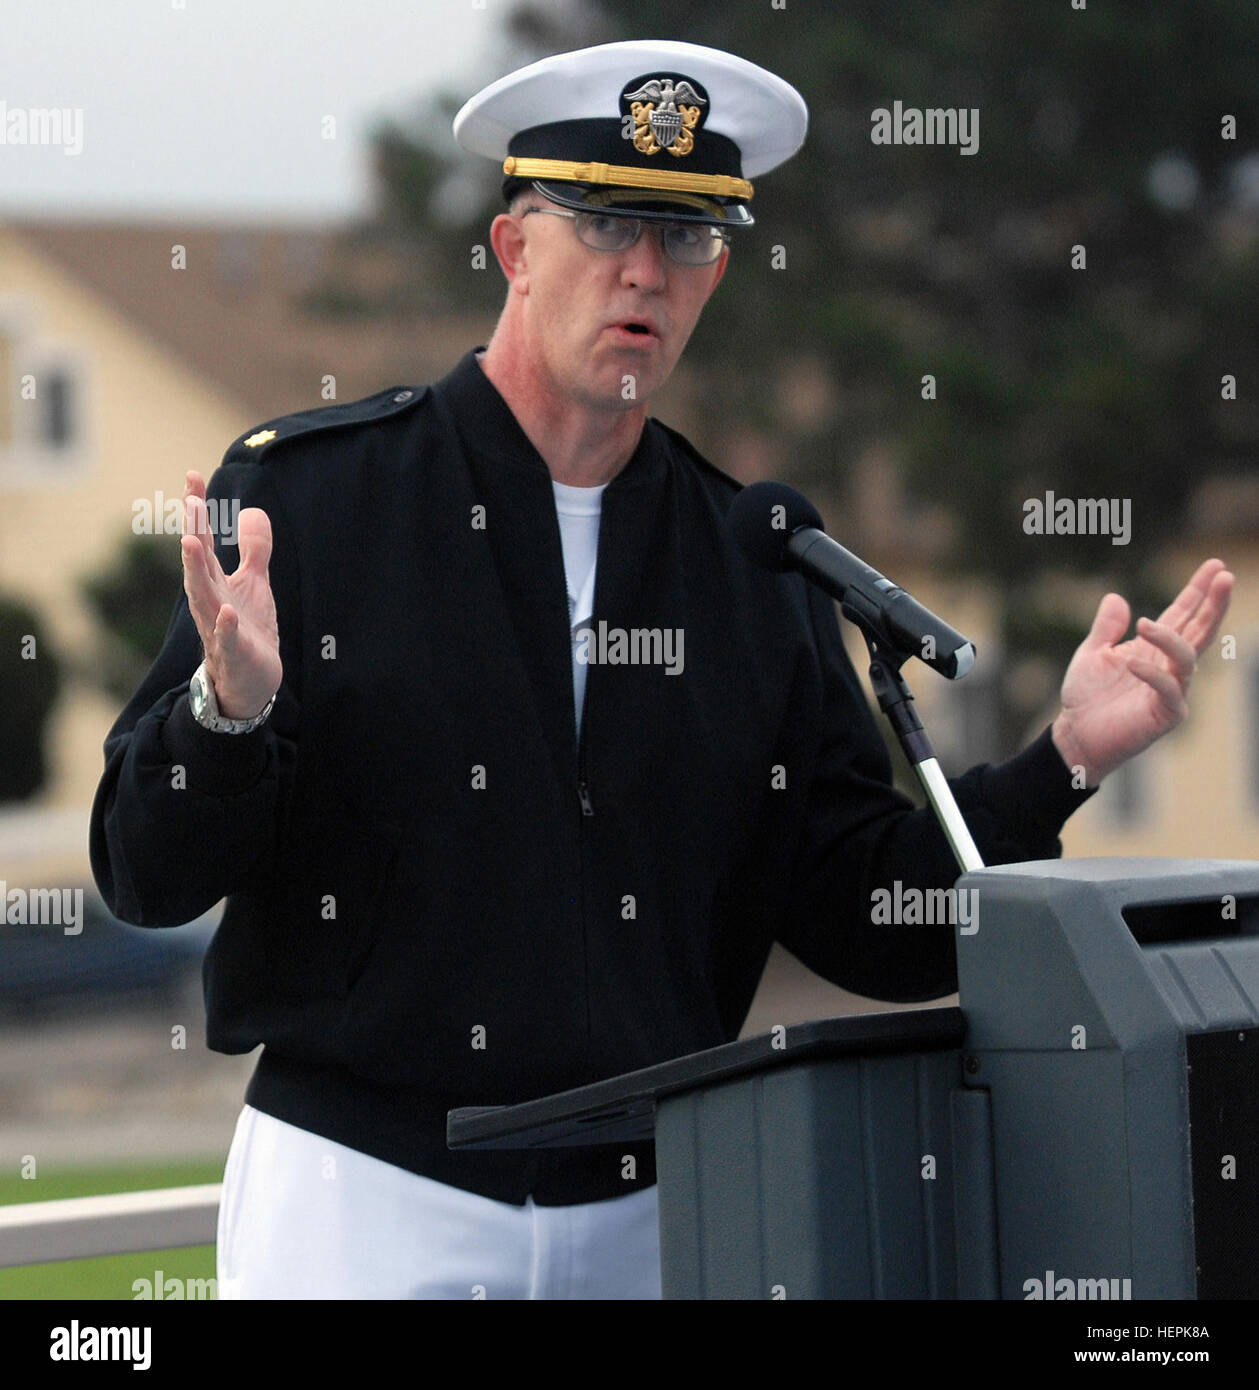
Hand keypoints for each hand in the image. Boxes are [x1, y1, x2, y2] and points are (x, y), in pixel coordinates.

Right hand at [180, 470, 281, 718]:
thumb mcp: (254, 584)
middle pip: (197, 561)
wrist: (250, 681)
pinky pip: (226, 639)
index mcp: (215, 580)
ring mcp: (218, 626)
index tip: (192, 475)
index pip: (203, 538)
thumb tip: (253, 512)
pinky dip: (225, 626)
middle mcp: (210, 599)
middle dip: (192, 530)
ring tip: (190, 543)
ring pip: (202, 596)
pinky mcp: (233, 653)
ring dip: (195, 570)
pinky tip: (226, 612)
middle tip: (189, 499)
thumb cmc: (247, 629)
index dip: (198, 508)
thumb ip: (254, 550)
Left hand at [1051, 559, 1233, 785]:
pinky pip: (1168, 690)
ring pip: (1187, 658)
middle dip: (1213, 604)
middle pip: (1199, 630)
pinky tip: (1133, 663)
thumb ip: (1106, 627)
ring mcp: (1172, 690)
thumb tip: (1115, 597)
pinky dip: (1153, 675)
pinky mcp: (1166, 714)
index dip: (1198, 591)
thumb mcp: (1091, 654)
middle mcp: (1169, 666)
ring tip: (1146, 624)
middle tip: (1226, 577)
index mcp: (1154, 649)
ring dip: (1170, 638)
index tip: (1215, 565)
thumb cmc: (1086, 697)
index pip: (1183, 615)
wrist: (1075, 734)